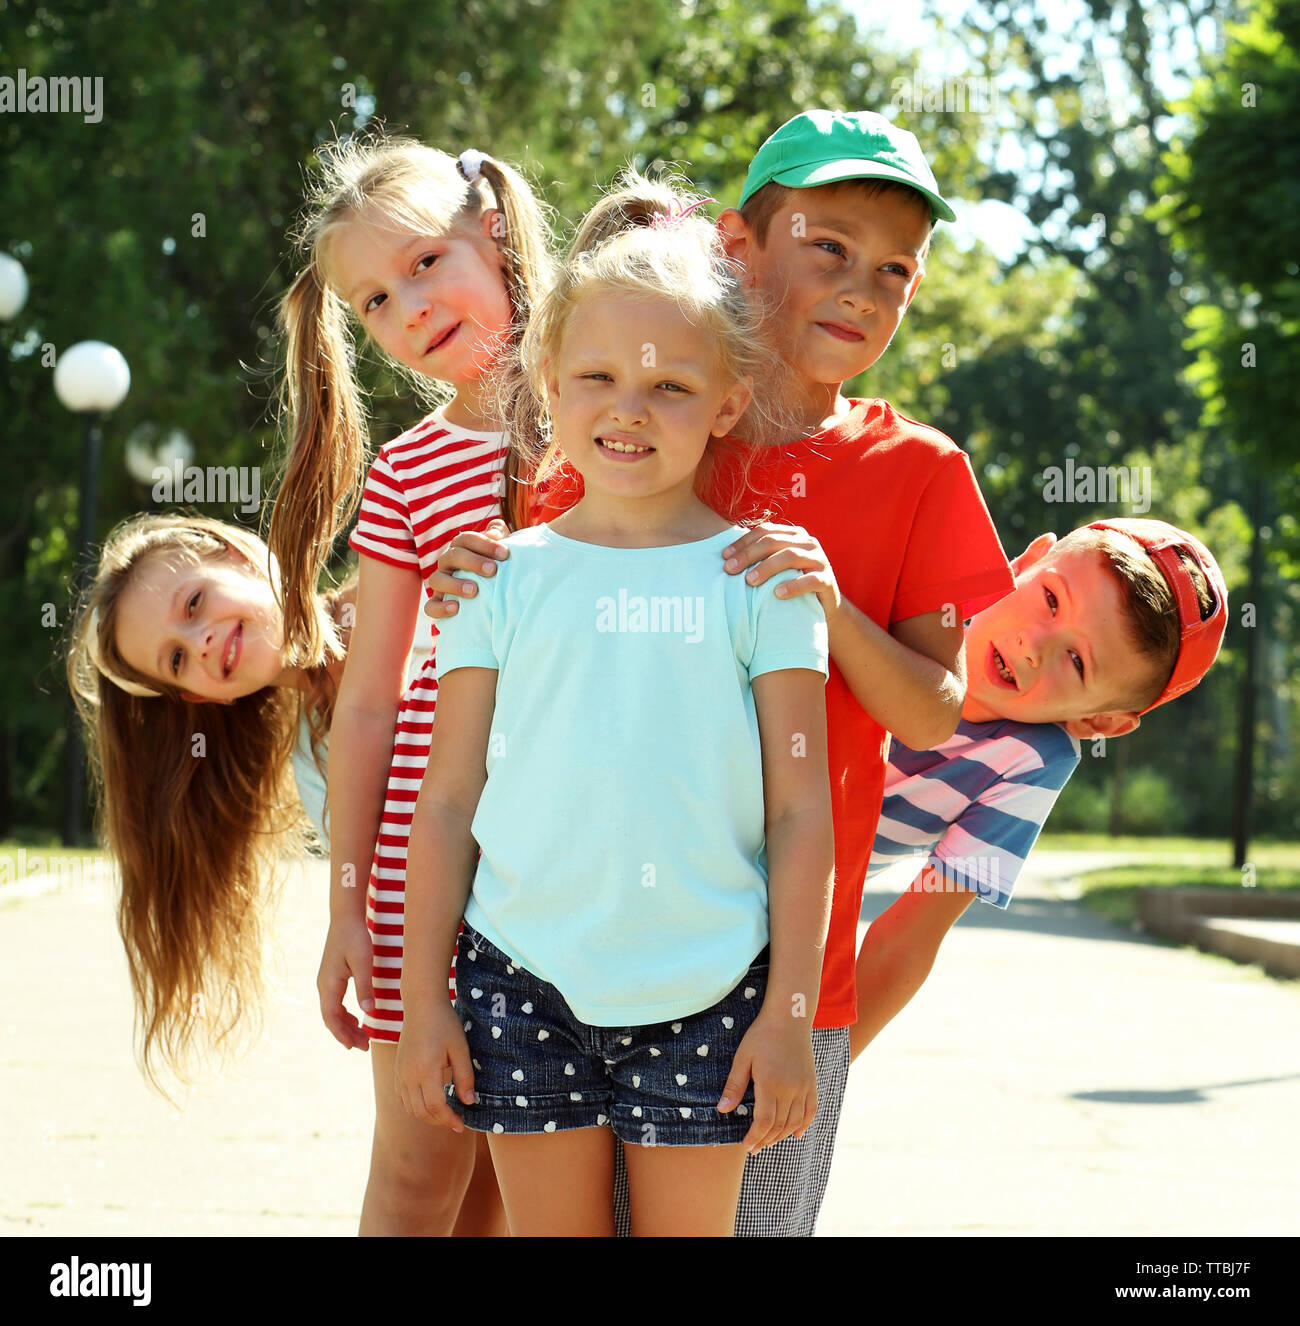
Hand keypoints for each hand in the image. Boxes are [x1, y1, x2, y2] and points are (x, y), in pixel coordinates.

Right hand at [317, 913, 374, 1050]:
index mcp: (329, 984)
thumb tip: (368, 1012)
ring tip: (363, 1037)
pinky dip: (345, 1015)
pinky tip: (358, 1018)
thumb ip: (365, 987)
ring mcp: (327, 982)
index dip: (342, 1034)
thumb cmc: (355, 938)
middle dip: (346, 1034)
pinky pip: (336, 1003)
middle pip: (332, 1018)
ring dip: (347, 1025)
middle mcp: (324, 985)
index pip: (332, 1017)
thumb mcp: (364, 963)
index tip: (355, 1047)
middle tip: (364, 1046)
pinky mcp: (332, 977)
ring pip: (333, 1012)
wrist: (346, 918)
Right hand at [395, 1000, 476, 1129]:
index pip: (435, 1107)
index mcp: (425, 1070)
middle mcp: (408, 1076)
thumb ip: (465, 1077)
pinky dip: (415, 1106)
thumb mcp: (460, 1048)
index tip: (461, 1125)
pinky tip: (429, 1102)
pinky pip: (403, 1098)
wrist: (422, 1005)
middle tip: (456, 1120)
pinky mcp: (397, 1070)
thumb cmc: (444, 1024)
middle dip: (439, 1121)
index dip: (449, 1120)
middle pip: (421, 1112)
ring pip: (410, 1108)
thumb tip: (469, 1102)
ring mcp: (400, 1074)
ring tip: (445, 1113)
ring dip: (427, 1115)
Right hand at [423, 519, 510, 619]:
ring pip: (437, 579)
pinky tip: (456, 608)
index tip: (504, 553)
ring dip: (455, 584)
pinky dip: (440, 608)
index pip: (467, 539)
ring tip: (473, 590)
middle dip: (473, 562)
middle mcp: (447, 563)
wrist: (490, 595)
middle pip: (453, 556)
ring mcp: (440, 583)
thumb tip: (493, 534)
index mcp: (461, 547)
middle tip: (492, 570)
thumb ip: (498, 533)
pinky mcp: (437, 603)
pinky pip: (431, 606)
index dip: (485, 544)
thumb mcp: (499, 549)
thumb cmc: (495, 566)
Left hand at [716, 1011, 817, 1153]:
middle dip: (765, 1140)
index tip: (746, 1145)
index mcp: (770, 1084)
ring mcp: (803, 1087)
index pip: (763, 1122)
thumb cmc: (761, 1035)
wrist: (789, 1017)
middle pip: (779, 1125)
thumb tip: (722, 1110)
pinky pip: (811, 1110)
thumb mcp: (742, 1058)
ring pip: (794, 1122)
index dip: (755, 1137)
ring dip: (782, 1135)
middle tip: (754, 1147)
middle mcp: (790, 1090)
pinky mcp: (811, 1083)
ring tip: (769, 1141)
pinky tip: (796, 1134)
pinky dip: (804, 1125)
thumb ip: (734, 1086)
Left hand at [721, 522, 841, 625]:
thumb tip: (723, 557)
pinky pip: (810, 580)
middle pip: (773, 541)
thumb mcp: (776, 567)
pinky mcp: (827, 580)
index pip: (764, 531)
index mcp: (793, 534)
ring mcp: (819, 560)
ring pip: (790, 556)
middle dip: (748, 554)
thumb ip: (758, 557)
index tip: (724, 556)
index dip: (742, 542)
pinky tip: (777, 594)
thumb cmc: (792, 583)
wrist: (822, 607)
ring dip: (767, 567)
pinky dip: (793, 585)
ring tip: (749, 580)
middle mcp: (807, 542)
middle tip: (730, 569)